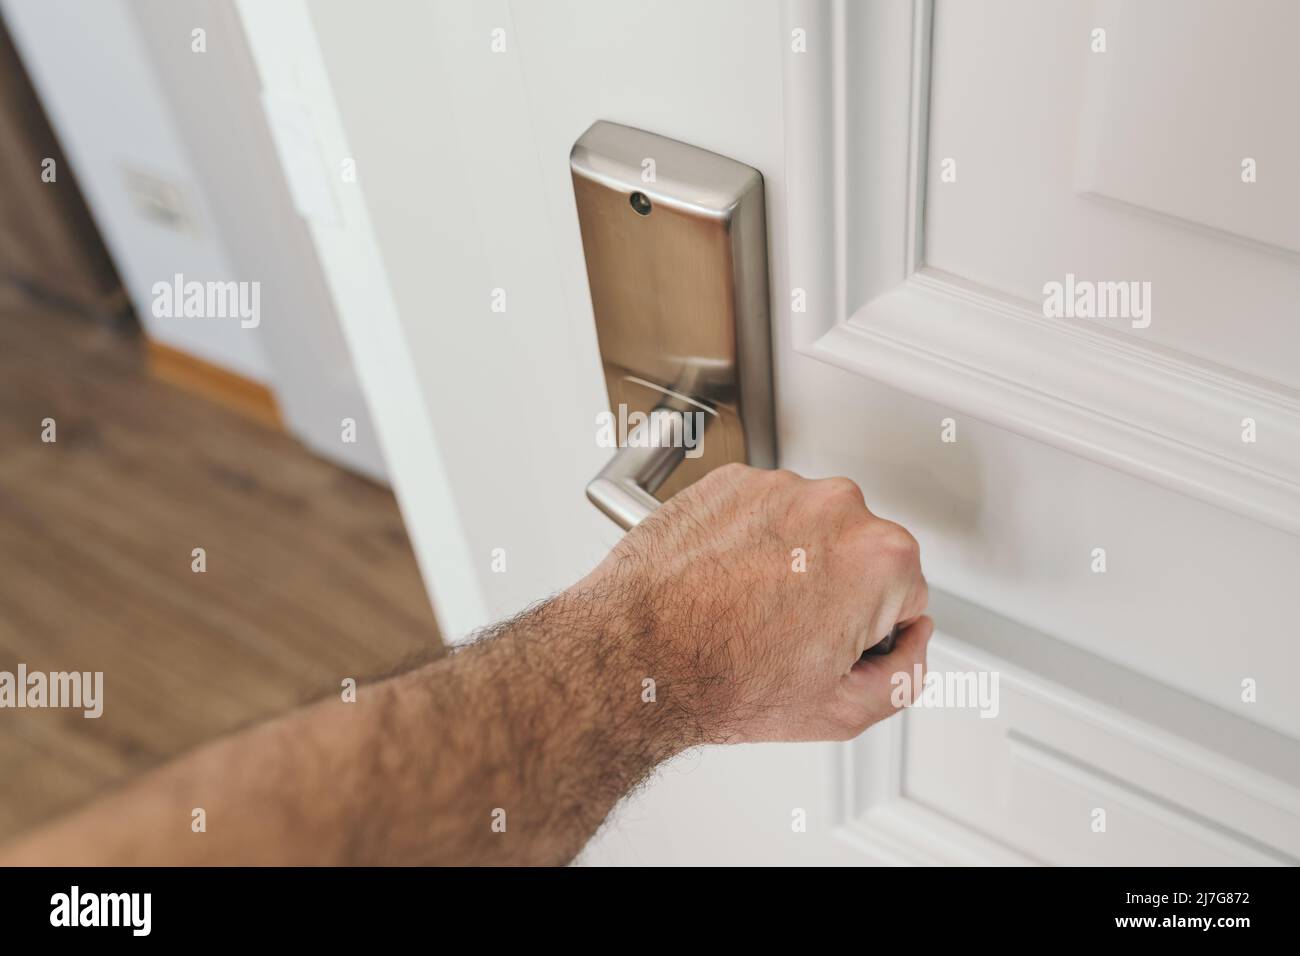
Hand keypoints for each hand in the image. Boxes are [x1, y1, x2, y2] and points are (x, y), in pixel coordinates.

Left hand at [579, 463, 931, 743]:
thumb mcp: (844, 712)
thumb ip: (905, 675)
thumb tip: (908, 644)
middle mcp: (836, 506)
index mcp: (880, 557)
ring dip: (791, 559)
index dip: (874, 629)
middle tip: (790, 632)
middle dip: (836, 589)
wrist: (637, 654)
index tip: (837, 642)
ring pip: (809, 527)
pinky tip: (726, 581)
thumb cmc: (723, 677)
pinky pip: (760, 510)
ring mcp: (780, 488)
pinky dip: (747, 538)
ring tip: (749, 607)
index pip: (909, 593)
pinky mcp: (731, 481)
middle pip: (861, 551)